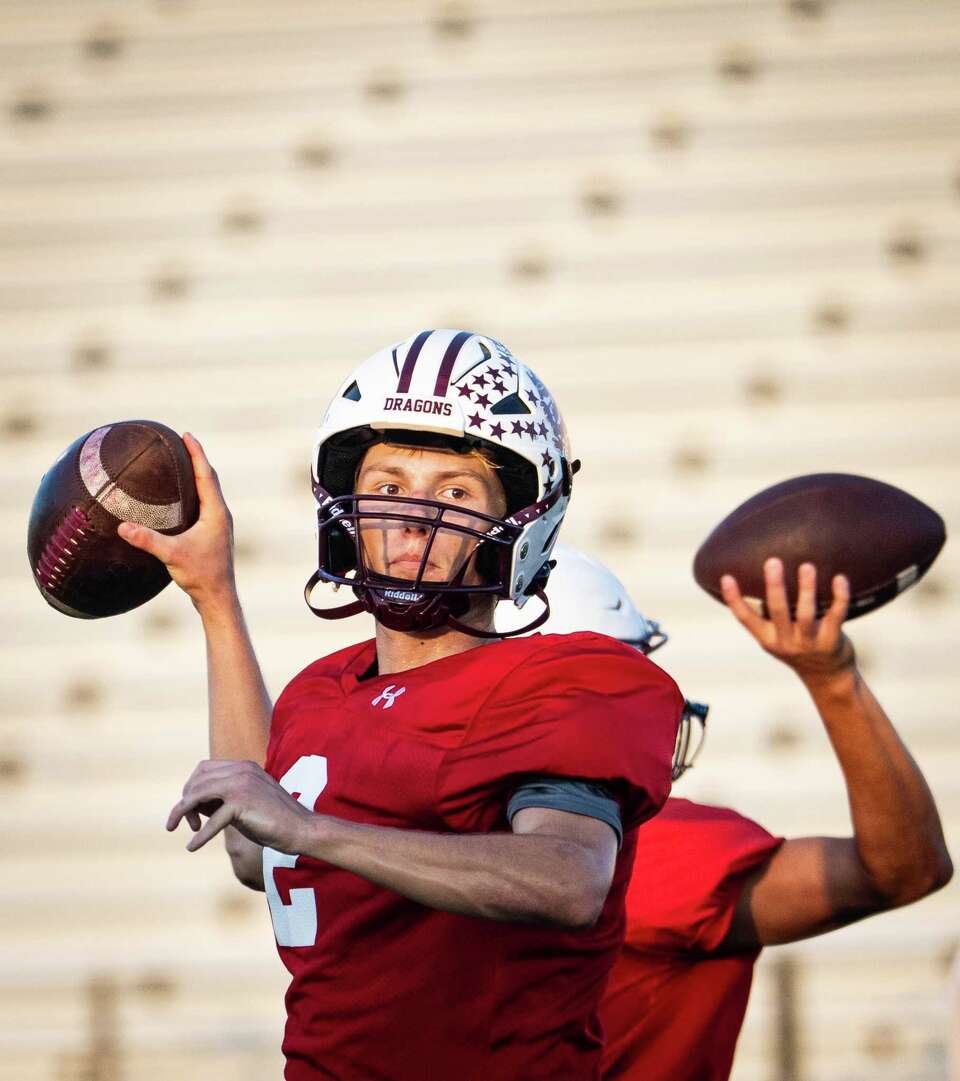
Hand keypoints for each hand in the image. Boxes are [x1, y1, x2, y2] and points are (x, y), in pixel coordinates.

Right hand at [118, 433, 235, 610]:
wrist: (218, 597)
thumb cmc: (201, 575)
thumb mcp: (172, 555)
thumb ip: (148, 540)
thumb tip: (122, 526)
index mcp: (215, 512)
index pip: (206, 475)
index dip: (197, 453)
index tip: (187, 435)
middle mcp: (220, 514)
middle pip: (209, 478)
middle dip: (196, 458)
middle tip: (182, 440)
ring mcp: (218, 523)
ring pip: (208, 491)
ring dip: (197, 474)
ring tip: (181, 461)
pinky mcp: (213, 532)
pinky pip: (204, 503)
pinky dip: (195, 491)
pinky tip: (182, 495)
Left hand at [167, 760, 312, 853]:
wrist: (302, 828)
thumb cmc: (274, 820)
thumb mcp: (245, 802)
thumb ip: (223, 799)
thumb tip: (194, 805)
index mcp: (244, 766)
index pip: (204, 769)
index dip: (192, 788)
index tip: (193, 811)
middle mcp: (241, 770)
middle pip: (197, 780)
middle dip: (185, 801)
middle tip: (189, 824)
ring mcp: (242, 784)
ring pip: (198, 794)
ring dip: (183, 813)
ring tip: (180, 830)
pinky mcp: (243, 802)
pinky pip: (212, 820)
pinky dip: (200, 836)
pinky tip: (192, 847)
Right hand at [721, 558, 854, 684]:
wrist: (827, 678)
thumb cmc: (798, 647)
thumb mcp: (777, 638)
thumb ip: (767, 616)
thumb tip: (755, 579)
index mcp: (767, 639)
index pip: (746, 618)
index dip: (734, 599)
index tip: (726, 578)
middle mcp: (786, 642)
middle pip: (778, 611)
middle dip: (775, 586)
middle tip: (772, 562)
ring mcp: (809, 643)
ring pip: (806, 613)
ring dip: (806, 588)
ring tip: (806, 566)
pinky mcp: (832, 642)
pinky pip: (836, 616)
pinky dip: (839, 597)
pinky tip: (840, 578)